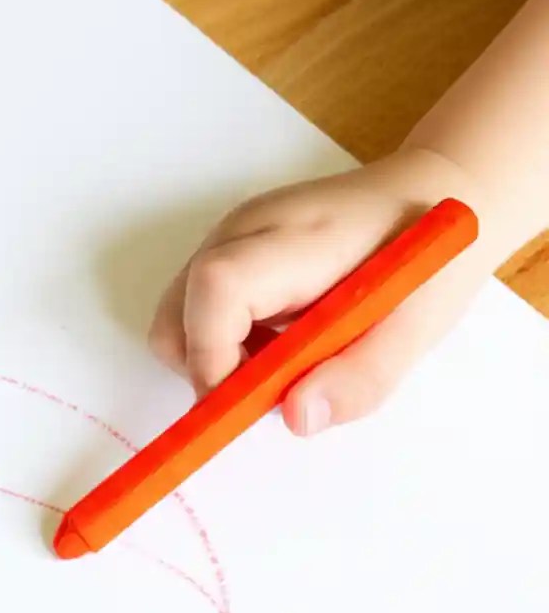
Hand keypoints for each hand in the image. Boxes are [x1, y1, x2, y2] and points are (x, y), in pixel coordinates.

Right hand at [148, 148, 507, 436]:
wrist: (435, 193)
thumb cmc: (434, 258)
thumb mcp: (417, 329)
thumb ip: (359, 378)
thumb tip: (297, 419)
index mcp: (295, 240)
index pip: (217, 289)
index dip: (215, 359)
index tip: (247, 407)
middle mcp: (243, 232)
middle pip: (176, 315)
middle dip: (209, 370)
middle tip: (273, 387)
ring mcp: (228, 238)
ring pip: (178, 318)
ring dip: (218, 358)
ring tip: (285, 360)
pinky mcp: (228, 250)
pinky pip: (196, 309)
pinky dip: (225, 341)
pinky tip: (280, 338)